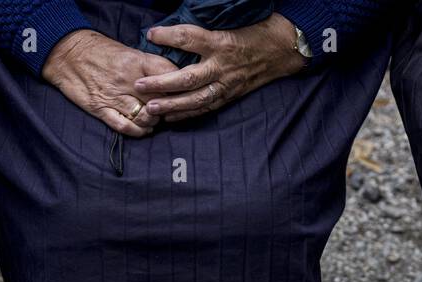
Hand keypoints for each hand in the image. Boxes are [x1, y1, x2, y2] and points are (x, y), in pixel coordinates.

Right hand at [41, 29, 175, 136]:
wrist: (67, 53)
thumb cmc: (100, 51)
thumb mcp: (127, 51)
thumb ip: (147, 66)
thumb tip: (169, 78)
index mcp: (136, 61)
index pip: (168, 74)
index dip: (178, 84)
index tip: (181, 90)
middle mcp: (127, 80)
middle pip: (160, 99)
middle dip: (168, 107)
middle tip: (168, 108)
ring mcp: (114, 96)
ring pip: (145, 116)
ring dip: (154, 121)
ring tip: (154, 118)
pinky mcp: (101, 109)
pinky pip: (124, 126)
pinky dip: (137, 131)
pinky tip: (143, 129)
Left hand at [134, 14, 307, 121]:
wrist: (281, 50)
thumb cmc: (254, 31)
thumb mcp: (229, 24)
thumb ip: (203, 30)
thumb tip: (174, 30)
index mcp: (221, 42)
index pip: (190, 38)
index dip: (169, 35)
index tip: (150, 34)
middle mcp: (223, 66)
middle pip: (188, 78)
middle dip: (162, 83)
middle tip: (140, 85)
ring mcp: (227, 84)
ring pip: (196, 99)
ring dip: (172, 105)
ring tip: (151, 108)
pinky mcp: (230, 96)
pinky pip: (206, 108)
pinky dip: (187, 114)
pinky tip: (170, 117)